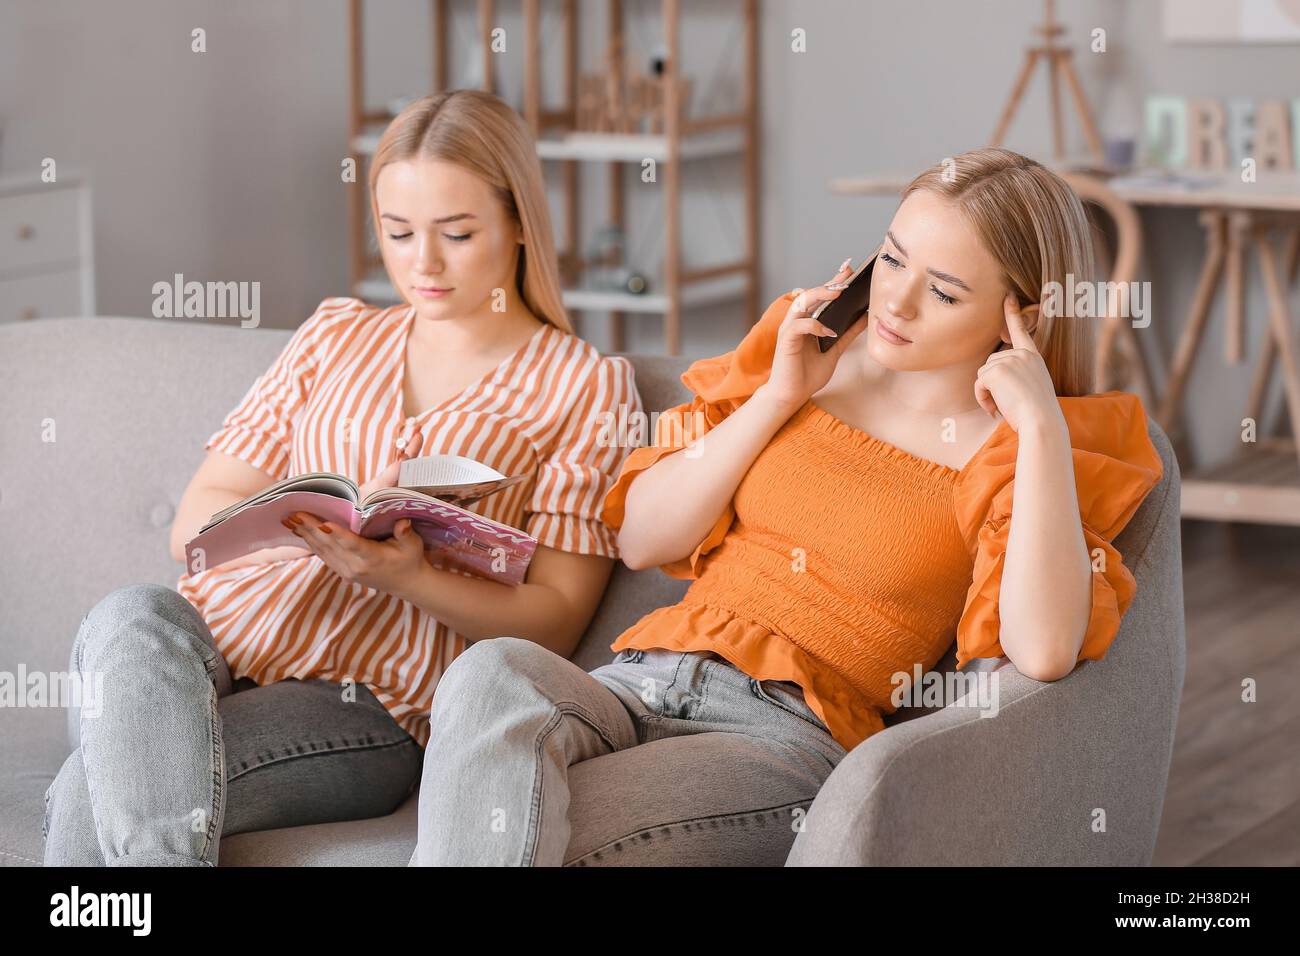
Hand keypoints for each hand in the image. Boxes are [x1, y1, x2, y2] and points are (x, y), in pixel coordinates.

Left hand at [283, 429, 427, 594]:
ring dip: (305, 534)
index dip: (337, 534)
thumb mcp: (413, 545)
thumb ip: (406, 533)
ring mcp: (346, 571)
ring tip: (288, 519)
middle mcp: (355, 567)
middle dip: (310, 528)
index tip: (323, 523)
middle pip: (330, 545)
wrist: (407, 583)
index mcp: (373, 558)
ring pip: (322, 550)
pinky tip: (298, 530)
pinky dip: (310, 542)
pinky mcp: (341, 572)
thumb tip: (403, 521)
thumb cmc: (410, 559)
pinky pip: (322, 555)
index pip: (352, 544)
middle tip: (293, 513)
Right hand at [759, 258, 870, 411]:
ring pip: (801, 303)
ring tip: (839, 293)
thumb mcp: (835, 350)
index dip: (834, 282)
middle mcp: (797, 321)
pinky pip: (799, 325)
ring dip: (819, 295)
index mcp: (807, 321)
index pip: (820, 296)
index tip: (850, 271)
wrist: (792, 395)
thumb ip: (848, 334)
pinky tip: (829, 331)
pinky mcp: (786, 340)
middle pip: (811, 294)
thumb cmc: (808, 374)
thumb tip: (866, 317)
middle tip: (848, 275)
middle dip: (830, 283)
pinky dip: (814, 326)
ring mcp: (789, 329)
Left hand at [973, 294, 1063, 433]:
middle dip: (991, 384)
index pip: (1021, 331)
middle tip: (1005, 403)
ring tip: (1003, 407)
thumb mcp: (1029, 387)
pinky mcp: (998, 370)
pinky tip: (995, 408)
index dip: (1012, 313)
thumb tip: (988, 376)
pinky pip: (978, 383)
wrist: (1041, 422)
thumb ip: (1014, 375)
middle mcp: (1022, 354)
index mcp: (1033, 357)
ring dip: (987, 393)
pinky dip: (982, 398)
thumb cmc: (1036, 414)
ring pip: (983, 373)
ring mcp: (1010, 360)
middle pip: (991, 363)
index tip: (1008, 296)